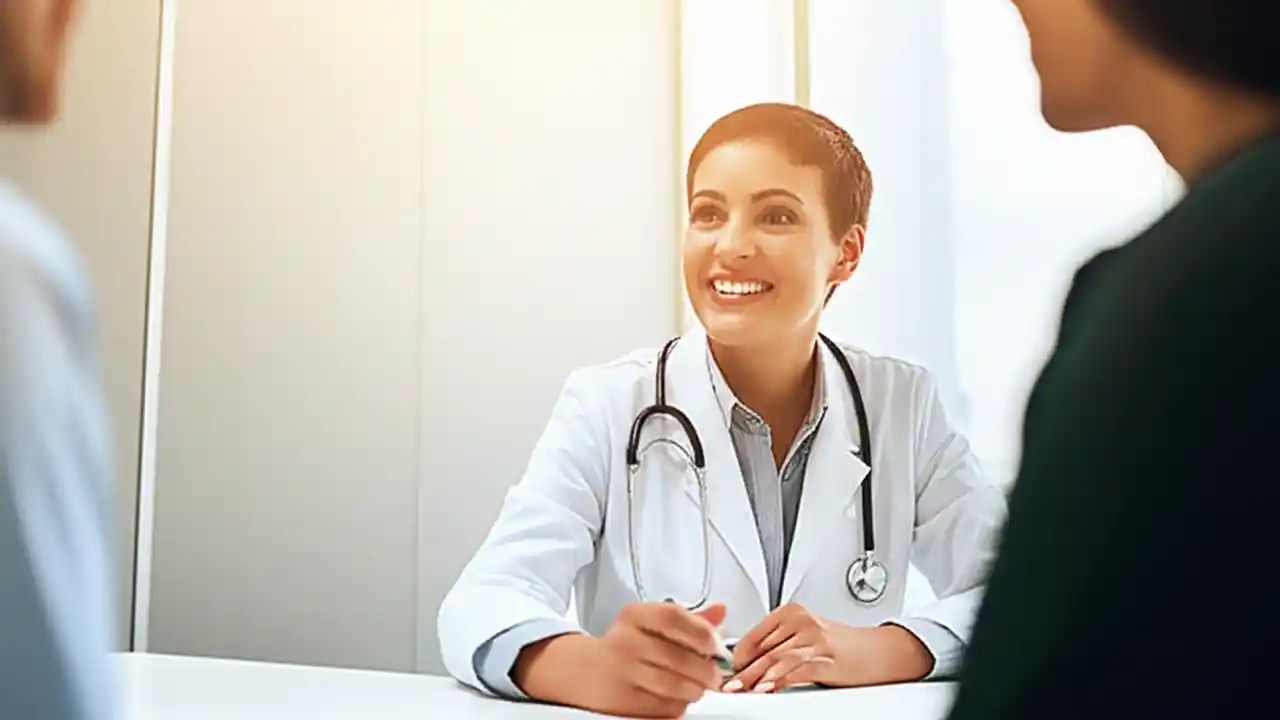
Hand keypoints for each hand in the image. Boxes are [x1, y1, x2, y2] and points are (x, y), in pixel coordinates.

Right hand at [514, 603, 729, 717]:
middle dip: (706, 670)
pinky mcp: (622, 700)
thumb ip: (688, 619)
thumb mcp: (650, 624)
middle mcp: (625, 641)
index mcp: (634, 615)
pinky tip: (677, 697)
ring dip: (695, 689)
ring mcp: (622, 672)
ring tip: (698, 687)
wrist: (581, 672)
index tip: (717, 646)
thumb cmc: (623, 645)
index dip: (703, 632)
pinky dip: (678, 705)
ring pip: (674, 685)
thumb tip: (721, 612)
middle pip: (680, 656)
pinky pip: (663, 706)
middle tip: (715, 674)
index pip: (674, 617)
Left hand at [721, 604, 933, 693]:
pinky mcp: (827, 658)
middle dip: (742, 671)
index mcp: (792, 613)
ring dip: (756, 677)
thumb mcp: (806, 637)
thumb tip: (748, 663)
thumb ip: (779, 645)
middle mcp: (801, 621)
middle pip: (763, 650)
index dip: (738, 657)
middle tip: (728, 685)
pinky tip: (769, 687)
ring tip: (742, 689)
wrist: (880, 651)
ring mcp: (815, 639)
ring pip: (776, 659)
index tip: (729, 673)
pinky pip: (797, 668)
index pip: (754, 635)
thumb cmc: (843, 646)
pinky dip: (780, 679)